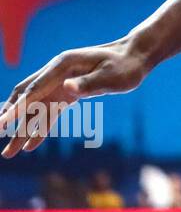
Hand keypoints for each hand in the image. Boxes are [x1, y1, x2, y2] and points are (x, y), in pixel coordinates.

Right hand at [0, 38, 151, 157]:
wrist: (136, 57)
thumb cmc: (126, 66)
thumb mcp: (112, 76)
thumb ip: (89, 83)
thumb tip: (67, 89)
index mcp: (62, 65)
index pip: (33, 90)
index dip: (16, 109)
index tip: (0, 124)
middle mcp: (56, 73)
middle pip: (25, 98)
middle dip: (9, 119)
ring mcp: (61, 83)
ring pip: (35, 109)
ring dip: (21, 130)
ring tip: (9, 154)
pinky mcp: (68, 92)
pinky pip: (49, 113)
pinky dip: (39, 128)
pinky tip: (31, 145)